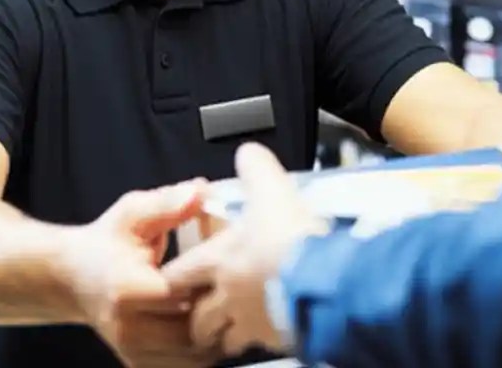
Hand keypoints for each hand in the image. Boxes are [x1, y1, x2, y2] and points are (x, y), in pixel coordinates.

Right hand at [64, 180, 221, 367]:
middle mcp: (127, 327)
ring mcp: (132, 350)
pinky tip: (211, 324)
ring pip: (194, 356)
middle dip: (221, 311)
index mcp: (126, 289)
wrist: (72, 276)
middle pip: (193, 331)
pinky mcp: (138, 363)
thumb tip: (200, 190)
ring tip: (229, 306)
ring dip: (217, 334)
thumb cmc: (107, 241)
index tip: (229, 265)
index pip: (183, 295)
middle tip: (238, 288)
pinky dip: (204, 350)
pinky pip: (185, 366)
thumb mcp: (133, 213)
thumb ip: (167, 204)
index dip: (210, 282)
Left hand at [163, 144, 328, 356]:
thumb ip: (256, 170)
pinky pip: (259, 346)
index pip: (181, 274)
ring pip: (224, 339)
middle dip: (198, 316)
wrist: (326, 282)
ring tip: (230, 329)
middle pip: (198, 318)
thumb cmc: (291, 242)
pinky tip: (268, 333)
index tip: (174, 280)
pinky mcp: (278, 340)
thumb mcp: (271, 190)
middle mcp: (229, 297)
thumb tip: (248, 154)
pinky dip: (259, 340)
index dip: (175, 278)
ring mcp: (252, 323)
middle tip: (200, 312)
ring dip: (224, 334)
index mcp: (220, 261)